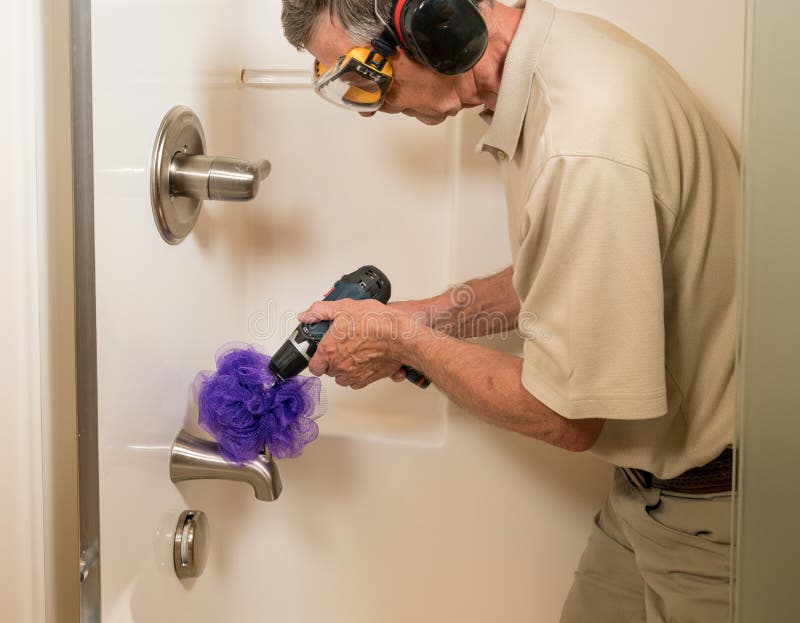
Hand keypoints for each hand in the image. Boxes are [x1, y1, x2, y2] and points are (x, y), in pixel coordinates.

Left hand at [297, 299, 414, 389]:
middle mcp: (340, 365)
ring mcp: (355, 374)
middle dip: (331, 362)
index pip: (314, 366)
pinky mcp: (369, 378)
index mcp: (330, 350)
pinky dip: (358, 375)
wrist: (400, 335)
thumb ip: (320, 312)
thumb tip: (306, 316)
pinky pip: (357, 383)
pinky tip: (363, 362)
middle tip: (341, 348)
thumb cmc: (375, 322)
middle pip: (328, 371)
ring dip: (344, 370)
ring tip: (352, 355)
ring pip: (342, 379)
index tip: (321, 354)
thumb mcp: (344, 307)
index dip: (316, 360)